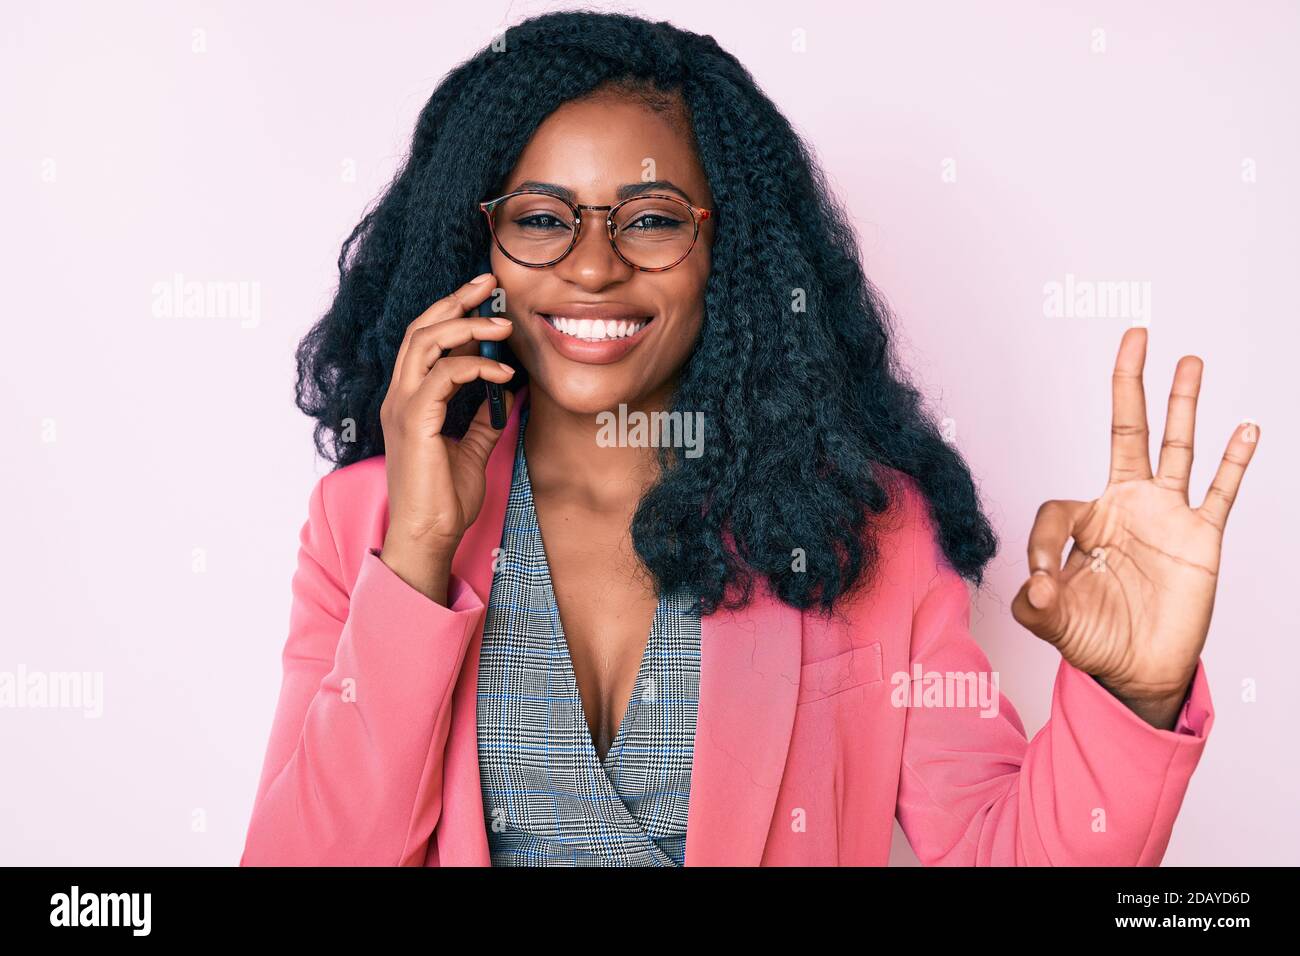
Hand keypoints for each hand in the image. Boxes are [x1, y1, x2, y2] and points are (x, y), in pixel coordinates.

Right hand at [378, 272, 515, 600]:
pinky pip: (444, 376)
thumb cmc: (445, 501)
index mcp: (411, 400)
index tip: (487, 297)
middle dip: (457, 300)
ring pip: (426, 342)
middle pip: (422, 329)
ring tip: (503, 325)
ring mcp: (403, 407)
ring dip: (467, 326)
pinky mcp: (414, 421)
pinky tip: (504, 374)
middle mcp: (401, 396)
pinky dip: (476, 367)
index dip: (454, 312)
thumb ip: (485, 419)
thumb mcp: (473, 450)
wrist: (428, 537)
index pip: (427, 340)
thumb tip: (506, 395)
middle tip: (490, 283)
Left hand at [1010, 327, 1258, 727]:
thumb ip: (1033, 604)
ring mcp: (1166, 516)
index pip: (1057, 508)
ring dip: (1183, 404)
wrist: (1138, 670)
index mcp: (1084, 522)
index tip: (1042, 580)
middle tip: (1136, 336)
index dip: (1043, 543)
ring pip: (1176, 448)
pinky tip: (1245, 429)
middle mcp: (1126, 506)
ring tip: (1189, 361)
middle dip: (1129, 386)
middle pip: (1128, 431)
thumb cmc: (1093, 637)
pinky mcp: (1201, 537)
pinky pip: (1220, 492)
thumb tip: (1039, 584)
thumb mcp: (1050, 622)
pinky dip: (1233, 462)